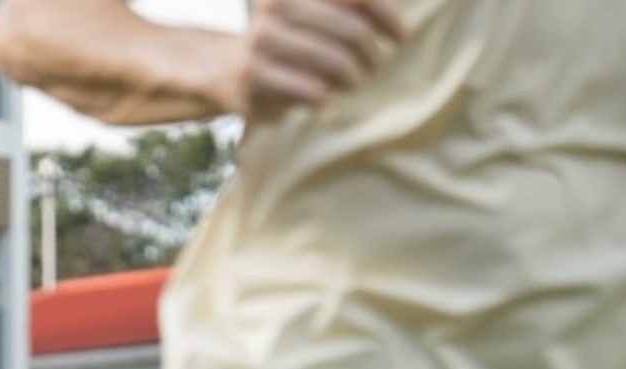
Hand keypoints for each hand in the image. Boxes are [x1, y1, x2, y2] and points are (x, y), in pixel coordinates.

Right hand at [228, 0, 404, 118]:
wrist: (222, 68)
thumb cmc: (284, 43)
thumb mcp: (311, 16)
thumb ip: (346, 13)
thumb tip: (399, 27)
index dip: (389, 16)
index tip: (403, 38)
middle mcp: (277, 6)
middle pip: (353, 31)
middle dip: (374, 56)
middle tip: (375, 69)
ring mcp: (262, 40)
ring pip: (336, 62)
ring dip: (354, 79)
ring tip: (353, 85)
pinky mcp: (252, 75)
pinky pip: (311, 90)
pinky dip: (328, 99)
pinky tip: (328, 102)